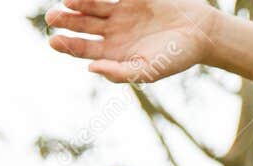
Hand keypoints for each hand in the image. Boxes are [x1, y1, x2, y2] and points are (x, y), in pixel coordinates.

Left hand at [45, 0, 215, 83]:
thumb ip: (121, 73)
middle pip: (81, 27)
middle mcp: (113, 33)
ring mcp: (119, 13)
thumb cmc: (177, 57)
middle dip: (65, 22)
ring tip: (65, 3)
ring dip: (75, 5)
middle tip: (52, 19)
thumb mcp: (150, 70)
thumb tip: (91, 69)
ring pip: (89, 7)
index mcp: (115, 54)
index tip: (55, 42)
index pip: (84, 50)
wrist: (200, 32)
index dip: (68, 46)